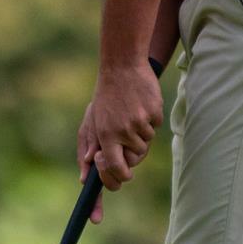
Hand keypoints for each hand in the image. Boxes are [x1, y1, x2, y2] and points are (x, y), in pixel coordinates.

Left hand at [76, 61, 162, 191]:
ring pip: (146, 141)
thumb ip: (90, 146)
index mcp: (106, 135)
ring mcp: (140, 121)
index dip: (118, 176)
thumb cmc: (105, 97)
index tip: (120, 176)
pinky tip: (140, 104)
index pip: (115, 168)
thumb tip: (87, 174)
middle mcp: (123, 130)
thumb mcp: (92, 120)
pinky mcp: (154, 111)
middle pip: (135, 158)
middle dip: (132, 152)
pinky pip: (155, 126)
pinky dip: (150, 119)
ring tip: (130, 112)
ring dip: (140, 132)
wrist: (122, 67)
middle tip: (127, 136)